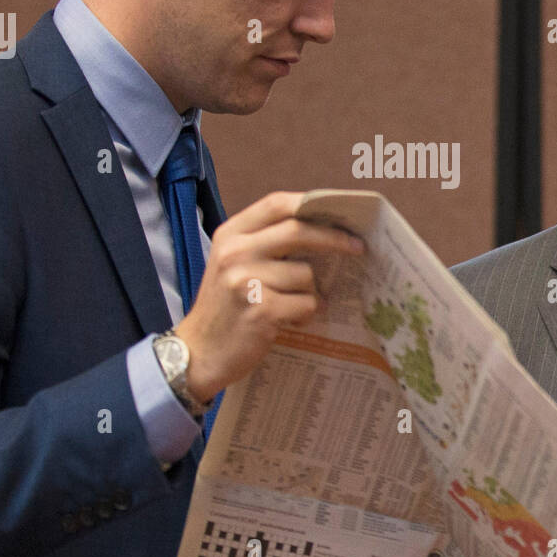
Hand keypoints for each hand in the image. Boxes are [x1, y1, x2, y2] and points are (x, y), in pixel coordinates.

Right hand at [174, 191, 363, 402]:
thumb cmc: (225, 308)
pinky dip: (306, 313)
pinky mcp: (260, 310)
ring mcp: (246, 281)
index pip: (276, 203)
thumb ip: (267, 243)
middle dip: (334, 238)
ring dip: (311, 292)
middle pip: (297, 231)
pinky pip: (306, 303)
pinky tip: (291, 321)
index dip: (311, 204)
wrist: (198, 352)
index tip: (339, 213)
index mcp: (230, 235)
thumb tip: (323, 229)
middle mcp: (235, 253)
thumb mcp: (234, 265)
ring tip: (293, 306)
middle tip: (358, 247)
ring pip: (306, 274)